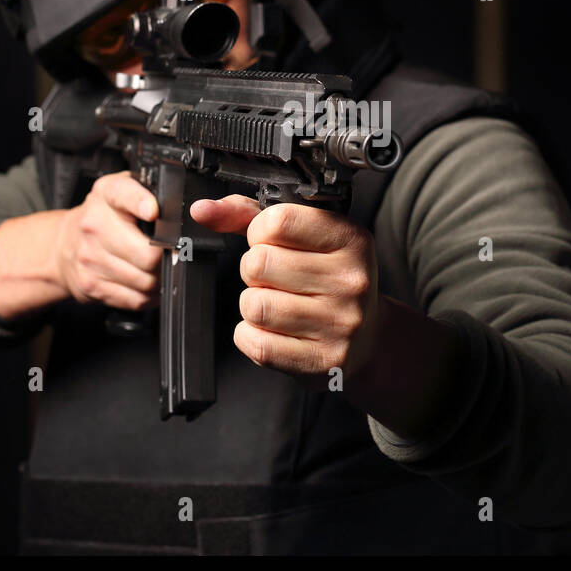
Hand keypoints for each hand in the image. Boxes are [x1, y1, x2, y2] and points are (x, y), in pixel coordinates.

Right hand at [53, 171, 164, 309]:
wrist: (65, 243)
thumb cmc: (104, 217)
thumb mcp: (124, 192)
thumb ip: (151, 194)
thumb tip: (195, 210)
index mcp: (107, 193)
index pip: (124, 194)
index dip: (141, 203)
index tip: (153, 211)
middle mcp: (94, 224)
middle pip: (147, 254)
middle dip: (166, 259)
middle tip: (170, 256)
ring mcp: (90, 257)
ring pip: (145, 281)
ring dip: (159, 280)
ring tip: (157, 270)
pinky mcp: (91, 285)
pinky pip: (134, 299)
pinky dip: (148, 296)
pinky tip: (144, 283)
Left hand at [190, 196, 381, 387]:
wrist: (367, 338)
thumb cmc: (327, 279)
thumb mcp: (303, 237)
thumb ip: (249, 216)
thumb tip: (203, 210)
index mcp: (351, 240)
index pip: (278, 221)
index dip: (259, 231)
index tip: (270, 241)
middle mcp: (351, 280)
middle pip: (258, 264)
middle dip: (254, 271)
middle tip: (276, 278)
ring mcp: (340, 323)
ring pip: (254, 306)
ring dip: (253, 305)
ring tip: (278, 304)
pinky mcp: (324, 360)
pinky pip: (257, 344)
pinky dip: (252, 336)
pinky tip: (275, 331)